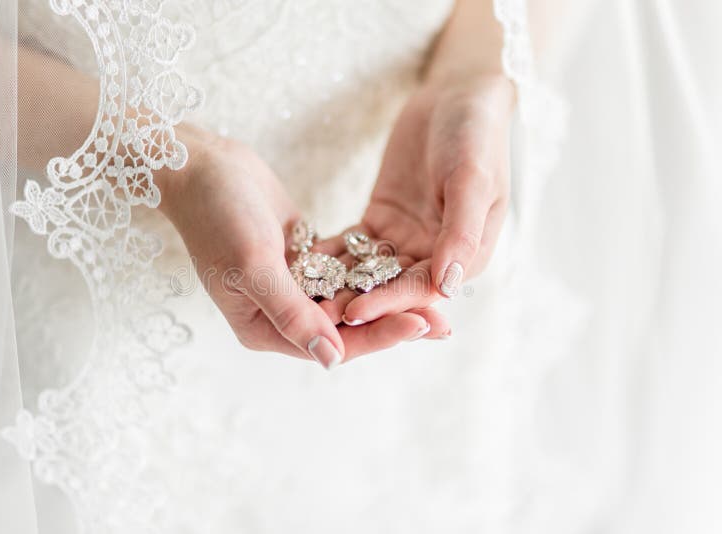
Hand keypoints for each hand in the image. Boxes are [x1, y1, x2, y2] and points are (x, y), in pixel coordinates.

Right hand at [157, 127, 447, 367]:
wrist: (200, 167)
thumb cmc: (217, 216)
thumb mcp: (252, 266)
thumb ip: (291, 313)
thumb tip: (331, 360)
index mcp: (262, 328)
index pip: (331, 342)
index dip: (378, 336)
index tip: (422, 324)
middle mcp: (278, 314)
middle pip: (345, 326)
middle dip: (392, 321)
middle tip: (445, 320)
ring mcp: (291, 286)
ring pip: (348, 299)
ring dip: (387, 297)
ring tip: (436, 296)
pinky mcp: (301, 259)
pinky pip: (342, 272)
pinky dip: (370, 270)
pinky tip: (408, 265)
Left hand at [318, 75, 514, 325]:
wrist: (456, 98)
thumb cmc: (475, 136)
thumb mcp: (472, 180)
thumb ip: (461, 232)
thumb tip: (447, 286)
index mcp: (465, 255)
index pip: (424, 288)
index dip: (390, 303)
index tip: (356, 313)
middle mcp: (435, 255)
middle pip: (393, 286)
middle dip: (358, 301)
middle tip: (318, 317)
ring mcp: (406, 239)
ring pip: (370, 270)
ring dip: (340, 283)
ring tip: (302, 295)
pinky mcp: (382, 221)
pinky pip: (354, 244)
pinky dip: (332, 253)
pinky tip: (302, 263)